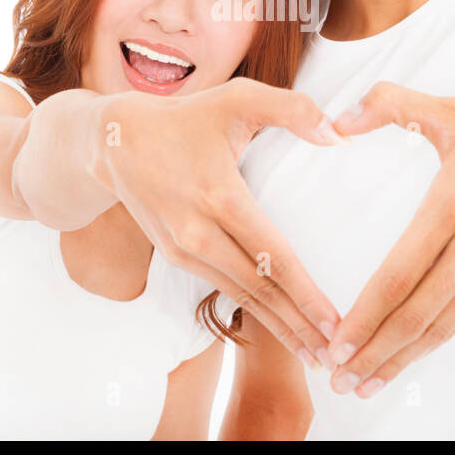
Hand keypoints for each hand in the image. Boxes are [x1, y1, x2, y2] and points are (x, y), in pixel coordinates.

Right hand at [92, 76, 345, 366]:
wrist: (115, 141)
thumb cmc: (186, 117)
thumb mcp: (238, 98)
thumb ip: (291, 108)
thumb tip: (338, 136)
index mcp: (219, 196)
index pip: (272, 257)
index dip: (305, 294)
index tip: (336, 322)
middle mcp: (198, 231)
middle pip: (259, 289)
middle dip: (298, 326)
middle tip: (337, 356)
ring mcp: (183, 248)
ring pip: (240, 296)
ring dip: (278, 327)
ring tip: (315, 354)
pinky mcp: (175, 255)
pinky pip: (223, 288)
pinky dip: (254, 311)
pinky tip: (279, 327)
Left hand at [324, 77, 454, 396]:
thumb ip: (391, 106)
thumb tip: (338, 119)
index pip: (400, 274)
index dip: (366, 315)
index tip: (338, 344)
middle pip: (419, 313)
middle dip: (377, 351)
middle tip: (341, 380)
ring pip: (448, 321)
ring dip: (407, 354)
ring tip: (372, 379)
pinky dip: (445, 336)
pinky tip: (421, 350)